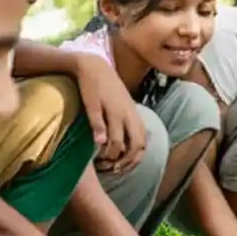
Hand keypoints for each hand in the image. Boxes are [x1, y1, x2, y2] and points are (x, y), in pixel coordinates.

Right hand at [73, 54, 145, 173]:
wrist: (94, 66)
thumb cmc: (109, 90)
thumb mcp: (123, 108)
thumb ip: (128, 126)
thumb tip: (131, 147)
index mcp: (134, 116)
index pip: (142, 144)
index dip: (135, 160)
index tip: (123, 168)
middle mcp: (127, 114)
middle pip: (135, 145)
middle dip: (125, 162)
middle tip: (113, 169)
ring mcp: (112, 109)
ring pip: (117, 139)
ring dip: (111, 154)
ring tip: (101, 161)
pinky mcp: (95, 104)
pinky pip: (99, 123)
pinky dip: (99, 135)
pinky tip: (97, 143)